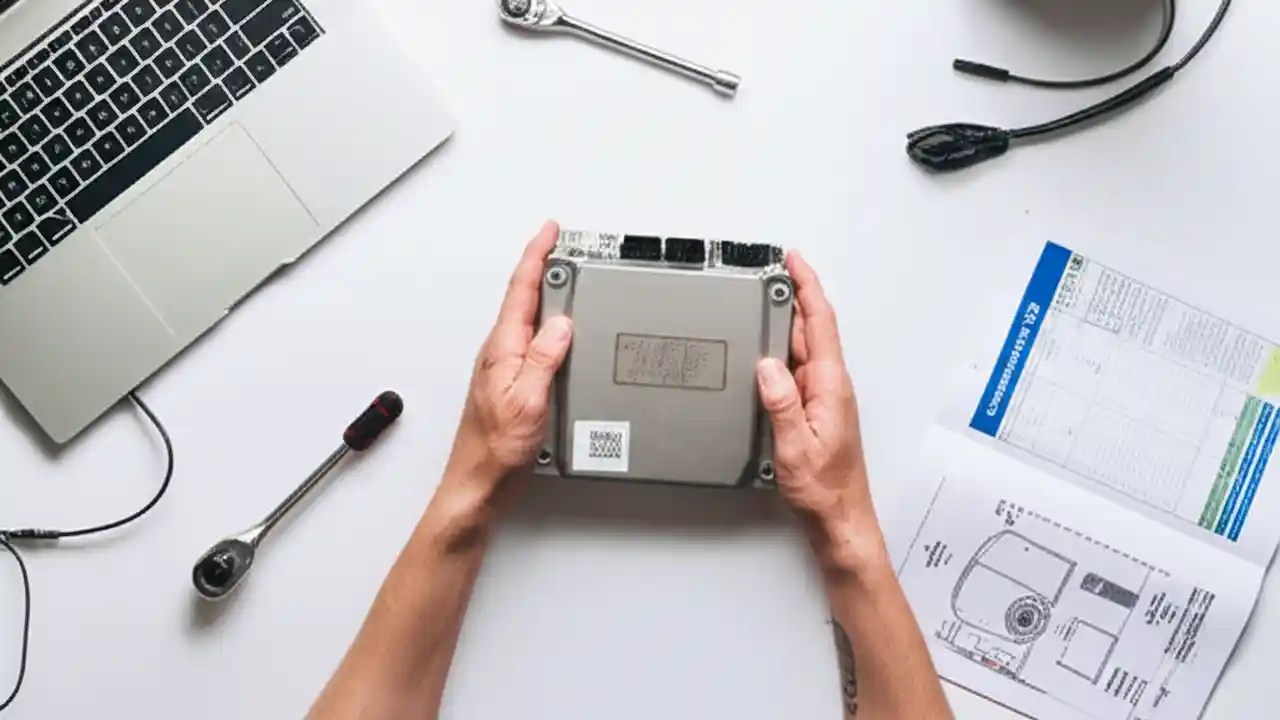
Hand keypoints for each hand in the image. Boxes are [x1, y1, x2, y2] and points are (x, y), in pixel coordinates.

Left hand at [445, 221, 572, 495]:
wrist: (479, 484)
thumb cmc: (496, 450)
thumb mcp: (529, 401)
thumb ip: (545, 358)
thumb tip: (562, 324)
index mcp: (502, 349)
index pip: (521, 289)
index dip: (536, 254)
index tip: (549, 230)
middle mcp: (499, 353)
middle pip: (524, 298)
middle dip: (545, 267)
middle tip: (565, 245)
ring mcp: (503, 367)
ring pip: (529, 321)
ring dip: (548, 298)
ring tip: (570, 282)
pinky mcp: (511, 383)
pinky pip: (533, 343)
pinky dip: (550, 329)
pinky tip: (561, 334)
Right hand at [756, 253, 885, 575]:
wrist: (840, 521)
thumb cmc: (825, 491)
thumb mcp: (795, 446)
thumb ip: (781, 403)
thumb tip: (766, 365)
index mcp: (830, 386)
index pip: (820, 323)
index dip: (807, 287)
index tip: (793, 261)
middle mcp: (830, 387)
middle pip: (811, 330)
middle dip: (792, 297)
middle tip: (768, 273)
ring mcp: (823, 399)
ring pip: (801, 350)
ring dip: (784, 325)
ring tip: (760, 305)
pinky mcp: (815, 412)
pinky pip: (795, 372)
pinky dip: (779, 354)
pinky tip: (763, 355)